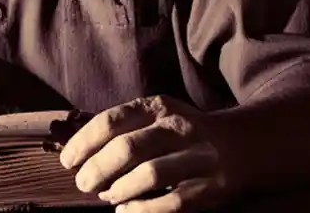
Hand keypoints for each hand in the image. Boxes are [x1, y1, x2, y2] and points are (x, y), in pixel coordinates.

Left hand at [58, 95, 238, 211]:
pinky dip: (143, 210)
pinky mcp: (210, 186)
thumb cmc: (182, 133)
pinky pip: (171, 202)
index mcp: (158, 107)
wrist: (241, 144)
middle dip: (97, 169)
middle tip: (82, 184)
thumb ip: (123, 128)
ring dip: (120, 189)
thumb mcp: (156, 116)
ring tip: (106, 196)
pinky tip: (126, 211)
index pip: (112, 121)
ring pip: (150, 174)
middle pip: (127, 148)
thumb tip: (78, 154)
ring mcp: (197, 156)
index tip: (68, 160)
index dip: (84, 142)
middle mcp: (178, 127)